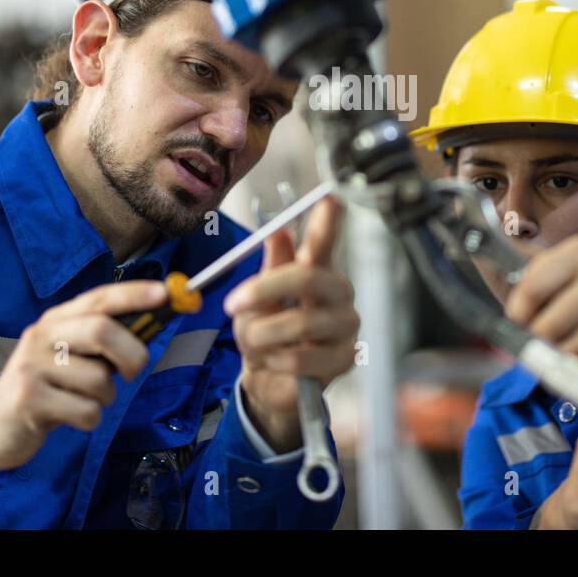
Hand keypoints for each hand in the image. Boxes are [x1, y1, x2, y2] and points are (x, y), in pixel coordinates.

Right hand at [0, 281, 164, 489]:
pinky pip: (86, 411)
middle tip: (134, 371)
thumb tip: (153, 323)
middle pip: (101, 330)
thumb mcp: (70, 356)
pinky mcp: (28, 400)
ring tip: (85, 400)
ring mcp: (32, 367)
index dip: (134, 294)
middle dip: (131, 354)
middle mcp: (42, 336)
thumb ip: (103, 341)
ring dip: (105, 398)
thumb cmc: (46, 388)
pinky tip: (71, 417)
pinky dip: (90, 419)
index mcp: (57, 320)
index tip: (165, 293)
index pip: (100, 298)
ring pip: (98, 379)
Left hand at [224, 196, 358, 452]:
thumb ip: (270, 268)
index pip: (325, 242)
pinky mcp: (345, 358)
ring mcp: (345, 326)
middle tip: (232, 304)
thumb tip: (277, 231)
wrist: (268, 381)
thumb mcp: (256, 299)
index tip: (329, 196)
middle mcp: (338, 294)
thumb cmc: (265, 333)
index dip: (328, 221)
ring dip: (264, 334)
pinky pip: (302, 359)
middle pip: (309, 278)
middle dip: (265, 289)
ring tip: (253, 341)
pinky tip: (274, 361)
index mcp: (316, 272)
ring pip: (301, 323)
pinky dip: (276, 361)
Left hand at [506, 233, 577, 372]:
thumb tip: (506, 306)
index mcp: (577, 251)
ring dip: (561, 363)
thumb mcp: (553, 276)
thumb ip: (526, 290)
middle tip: (539, 348)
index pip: (532, 290)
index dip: (517, 316)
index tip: (519, 324)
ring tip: (561, 357)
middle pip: (550, 327)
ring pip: (575, 351)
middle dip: (538, 345)